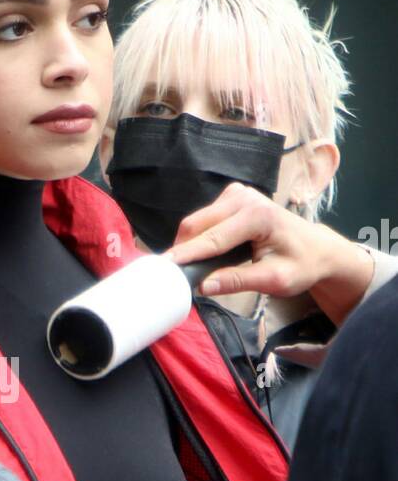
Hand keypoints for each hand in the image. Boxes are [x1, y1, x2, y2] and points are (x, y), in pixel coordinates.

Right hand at [165, 182, 375, 324]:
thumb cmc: (302, 265)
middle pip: (197, 224)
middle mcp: (244, 198)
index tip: (163, 267)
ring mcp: (236, 194)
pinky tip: (204, 255)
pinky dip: (198, 238)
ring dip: (189, 244)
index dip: (187, 255)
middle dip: (183, 250)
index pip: (213, 239)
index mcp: (258, 216)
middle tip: (171, 276)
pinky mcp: (231, 197)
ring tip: (189, 268)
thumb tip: (204, 286)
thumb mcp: (275, 280)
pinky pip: (203, 219)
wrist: (317, 249)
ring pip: (196, 221)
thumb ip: (238, 281)